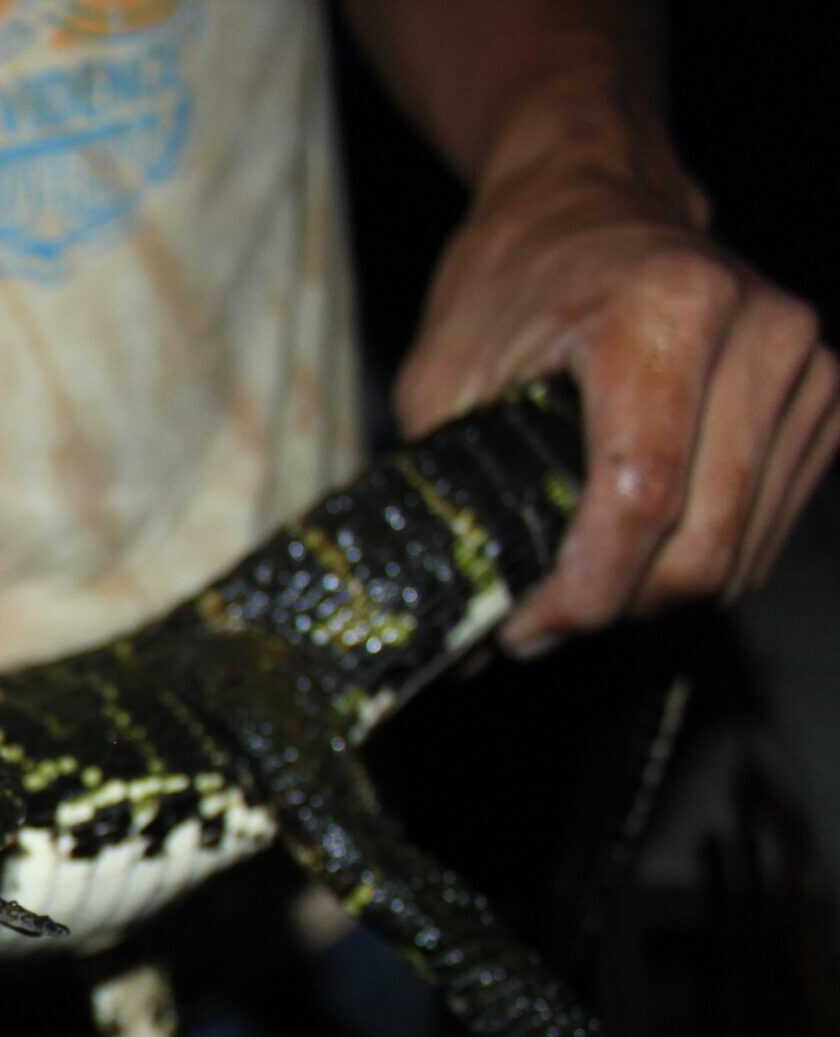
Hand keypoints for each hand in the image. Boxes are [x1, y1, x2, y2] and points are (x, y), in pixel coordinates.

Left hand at [395, 136, 837, 656]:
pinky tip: (632, 547)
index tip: (523, 628)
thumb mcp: (446, 373)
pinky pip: (764, 528)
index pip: (641, 498)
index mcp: (662, 314)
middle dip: (613, 607)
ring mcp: (805, 364)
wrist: (587, 197)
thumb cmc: (512, 278)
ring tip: (573, 582)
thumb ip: (456, 484)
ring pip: (739, 551)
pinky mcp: (824, 398)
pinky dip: (697, 560)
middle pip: (702, 543)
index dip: (582, 590)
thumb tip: (460, 607)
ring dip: (652, 595)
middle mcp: (757, 332)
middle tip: (536, 625)